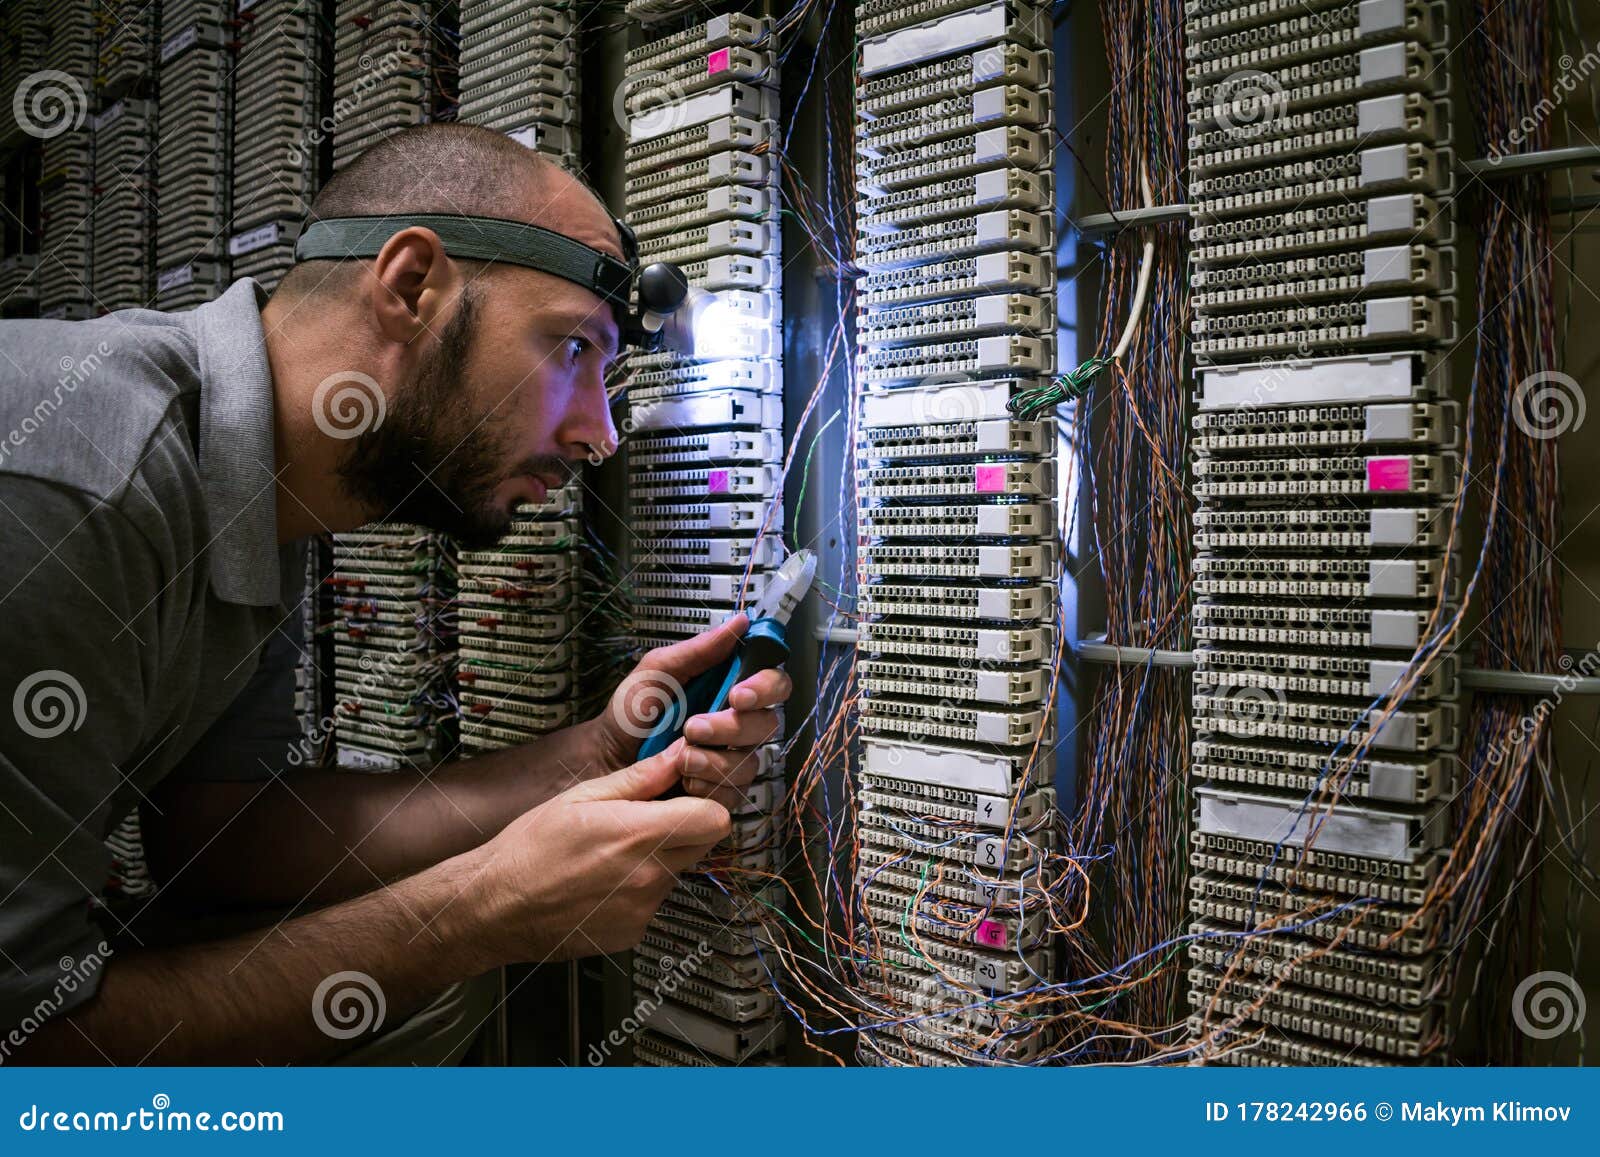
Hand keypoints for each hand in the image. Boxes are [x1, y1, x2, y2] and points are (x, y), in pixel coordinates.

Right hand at [466, 741, 729, 961]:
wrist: (495, 907)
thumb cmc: (529, 849)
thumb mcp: (582, 796)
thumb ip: (640, 778)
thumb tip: (677, 753)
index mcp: (638, 836)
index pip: (715, 819)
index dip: (706, 803)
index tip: (687, 797)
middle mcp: (648, 876)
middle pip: (703, 845)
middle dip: (685, 827)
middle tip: (647, 820)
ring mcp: (643, 910)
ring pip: (677, 872)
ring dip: (658, 858)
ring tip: (611, 853)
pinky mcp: (633, 933)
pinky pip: (654, 901)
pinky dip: (639, 888)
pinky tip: (603, 881)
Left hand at [592, 614, 791, 808]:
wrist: (605, 761)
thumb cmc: (630, 716)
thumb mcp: (657, 672)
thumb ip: (699, 649)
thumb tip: (740, 622)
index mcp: (728, 690)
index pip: (773, 684)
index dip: (766, 687)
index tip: (739, 693)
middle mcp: (737, 725)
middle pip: (768, 724)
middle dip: (732, 727)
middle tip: (694, 727)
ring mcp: (731, 761)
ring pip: (750, 762)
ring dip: (713, 759)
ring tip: (679, 756)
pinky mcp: (722, 793)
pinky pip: (733, 793)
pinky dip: (706, 784)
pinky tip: (683, 778)